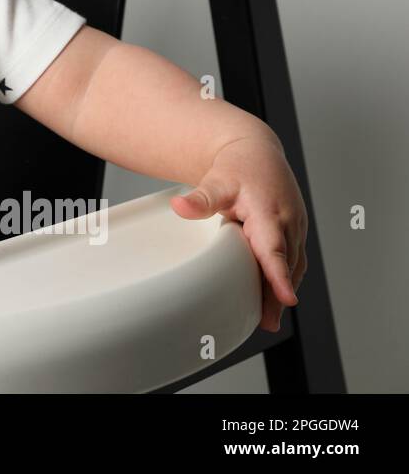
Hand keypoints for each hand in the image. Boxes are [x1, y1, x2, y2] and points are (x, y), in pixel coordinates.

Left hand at [170, 133, 307, 332]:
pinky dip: (287, 277)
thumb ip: (201, 198)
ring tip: (269, 318)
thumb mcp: (217, 180)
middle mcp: (288, 222)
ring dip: (283, 290)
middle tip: (268, 322)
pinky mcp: (294, 231)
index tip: (286, 298)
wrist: (257, 151)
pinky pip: (293, 259)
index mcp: (270, 211)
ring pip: (293, 264)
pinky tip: (275, 297)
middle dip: (279, 294)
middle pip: (285, 264)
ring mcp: (295, 227)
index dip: (280, 275)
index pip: (274, 248)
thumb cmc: (238, 166)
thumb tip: (179, 207)